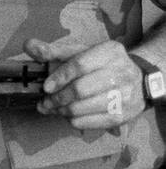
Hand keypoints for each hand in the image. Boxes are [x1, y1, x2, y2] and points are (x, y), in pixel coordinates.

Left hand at [25, 38, 144, 129]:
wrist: (139, 79)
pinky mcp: (125, 115)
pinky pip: (93, 123)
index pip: (79, 65)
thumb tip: (28, 45)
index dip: (59, 77)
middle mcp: (121, 73)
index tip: (46, 87)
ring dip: (62, 111)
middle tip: (45, 102)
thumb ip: (53, 50)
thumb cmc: (101, 64)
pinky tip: (68, 115)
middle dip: (57, 98)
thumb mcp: (81, 52)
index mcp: (109, 52)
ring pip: (84, 108)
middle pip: (81, 89)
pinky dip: (75, 120)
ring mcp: (125, 96)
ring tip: (52, 108)